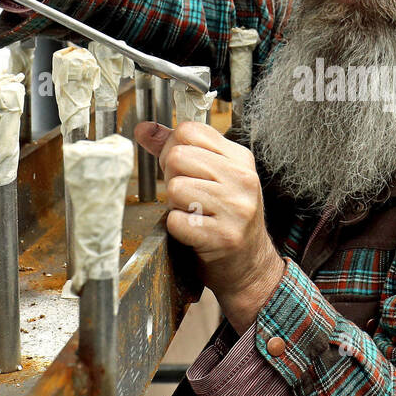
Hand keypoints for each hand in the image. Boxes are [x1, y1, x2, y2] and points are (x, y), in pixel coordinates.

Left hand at [134, 120, 284, 333]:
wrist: (250, 266)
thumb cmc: (227, 219)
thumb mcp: (212, 177)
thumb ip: (177, 150)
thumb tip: (144, 129)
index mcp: (240, 158)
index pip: (189, 130)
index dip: (173, 148)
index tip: (182, 168)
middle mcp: (242, 179)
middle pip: (178, 156)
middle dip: (172, 177)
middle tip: (188, 197)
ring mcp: (235, 207)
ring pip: (175, 187)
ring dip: (175, 205)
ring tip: (194, 214)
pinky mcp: (223, 235)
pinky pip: (177, 220)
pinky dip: (177, 229)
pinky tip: (195, 232)